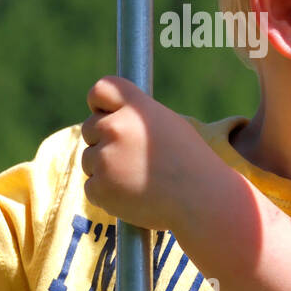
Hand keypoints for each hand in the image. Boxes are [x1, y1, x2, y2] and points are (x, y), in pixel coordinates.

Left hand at [80, 76, 226, 232]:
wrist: (201, 200)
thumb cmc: (190, 163)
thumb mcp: (168, 124)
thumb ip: (136, 118)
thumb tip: (109, 118)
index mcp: (136, 107)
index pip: (100, 90)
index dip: (99, 103)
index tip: (104, 114)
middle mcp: (116, 127)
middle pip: (89, 127)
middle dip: (103, 141)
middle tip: (131, 158)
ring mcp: (105, 158)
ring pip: (89, 159)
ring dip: (105, 169)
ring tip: (138, 178)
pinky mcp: (100, 187)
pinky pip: (92, 187)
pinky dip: (107, 193)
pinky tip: (133, 195)